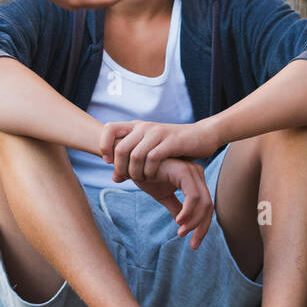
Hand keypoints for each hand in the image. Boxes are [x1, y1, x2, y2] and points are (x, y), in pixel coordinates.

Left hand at [101, 119, 219, 181]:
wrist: (202, 136)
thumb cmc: (175, 147)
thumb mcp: (150, 152)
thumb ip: (132, 163)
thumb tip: (114, 178)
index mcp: (137, 126)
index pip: (109, 128)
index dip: (104, 145)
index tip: (109, 162)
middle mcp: (145, 126)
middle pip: (120, 148)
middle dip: (121, 168)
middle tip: (128, 178)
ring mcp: (158, 133)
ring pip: (135, 155)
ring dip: (135, 173)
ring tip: (141, 180)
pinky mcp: (171, 141)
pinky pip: (153, 158)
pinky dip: (149, 171)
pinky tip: (153, 177)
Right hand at [125, 157, 213, 249]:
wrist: (130, 162)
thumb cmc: (146, 175)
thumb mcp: (162, 195)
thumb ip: (175, 207)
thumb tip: (183, 225)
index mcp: (193, 179)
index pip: (205, 207)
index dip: (202, 227)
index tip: (193, 244)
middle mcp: (196, 174)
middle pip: (208, 207)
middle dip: (202, 228)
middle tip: (193, 245)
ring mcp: (191, 171)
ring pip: (204, 203)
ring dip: (194, 222)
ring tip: (181, 232)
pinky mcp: (184, 171)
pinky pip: (193, 197)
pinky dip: (188, 212)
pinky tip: (178, 221)